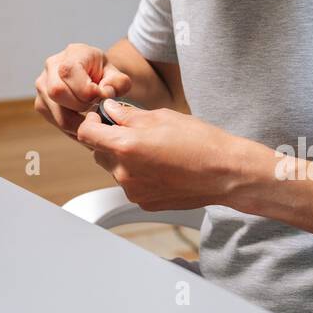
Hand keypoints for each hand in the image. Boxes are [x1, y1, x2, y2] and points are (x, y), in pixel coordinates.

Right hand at [33, 43, 132, 141]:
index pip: (68, 71)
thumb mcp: (117, 75)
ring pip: (56, 112)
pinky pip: (55, 122)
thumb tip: (105, 94)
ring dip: (78, 121)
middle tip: (95, 108)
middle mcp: (51, 67)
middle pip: (57, 92)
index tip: (99, 97)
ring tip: (92, 118)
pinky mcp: (41, 103)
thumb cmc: (104, 74)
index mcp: (72, 54)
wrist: (93, 76)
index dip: (85, 90)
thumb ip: (118, 83)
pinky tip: (83, 122)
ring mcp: (42, 86)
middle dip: (81, 106)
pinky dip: (72, 128)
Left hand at [75, 99, 266, 211]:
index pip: (87, 134)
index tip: (102, 119)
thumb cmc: (200, 142)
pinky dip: (138, 175)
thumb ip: (128, 115)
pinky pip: (130, 185)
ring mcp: (134, 191)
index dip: (92, 123)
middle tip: (134, 132)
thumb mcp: (161, 116)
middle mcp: (125, 172)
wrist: (225, 173)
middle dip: (110, 140)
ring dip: (124, 159)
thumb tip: (110, 110)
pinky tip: (160, 167)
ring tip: (153, 151)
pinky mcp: (145, 203)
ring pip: (115, 170)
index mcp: (126, 146)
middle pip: (99, 153)